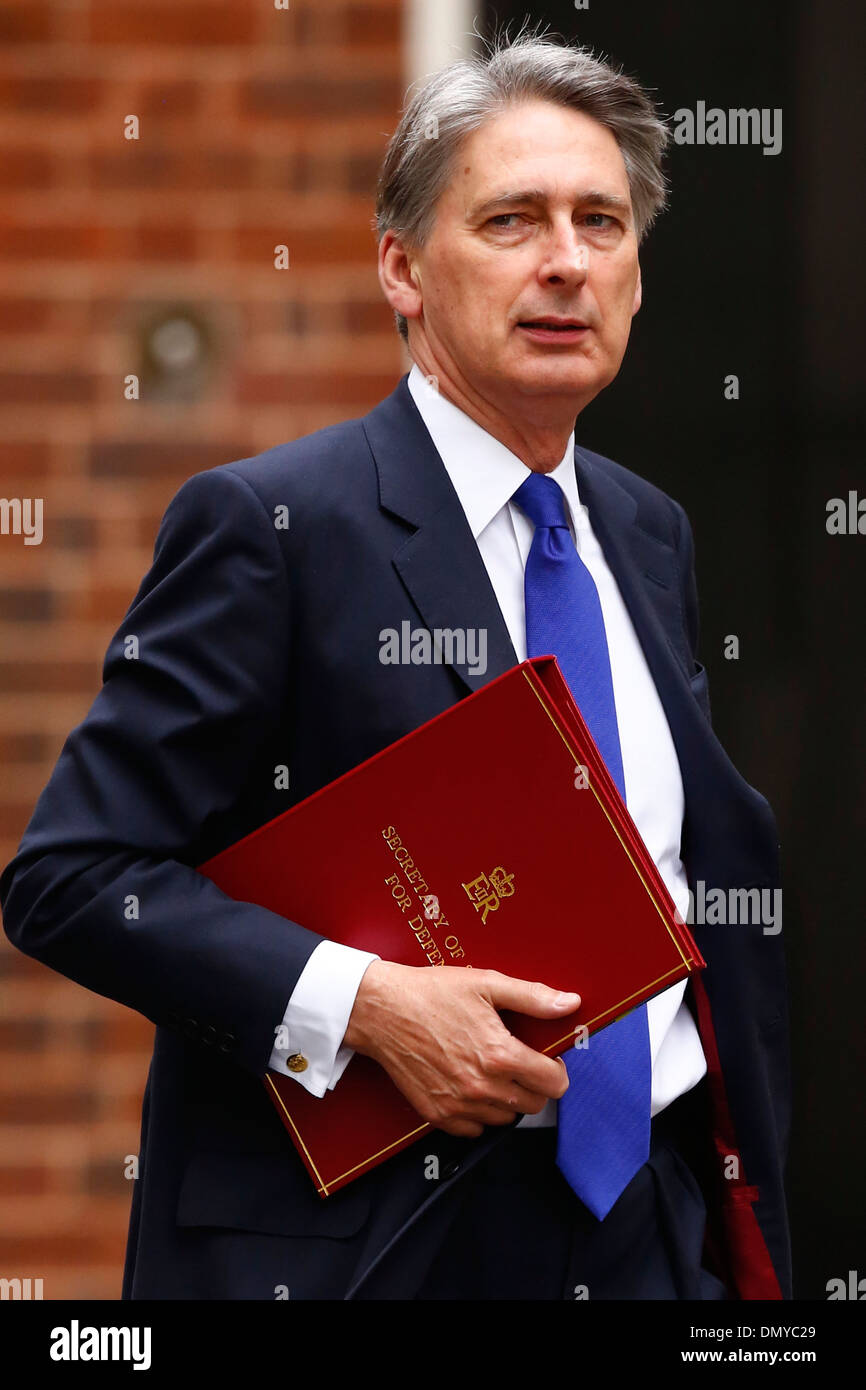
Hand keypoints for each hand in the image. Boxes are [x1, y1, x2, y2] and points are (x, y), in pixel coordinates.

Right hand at [343, 961, 578, 1137]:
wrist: (381, 1010)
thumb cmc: (431, 993)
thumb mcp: (486, 984)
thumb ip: (532, 997)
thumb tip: (569, 1004)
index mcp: (499, 1055)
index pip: (554, 1084)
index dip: (556, 1069)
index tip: (545, 1058)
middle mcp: (482, 1086)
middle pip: (534, 1104)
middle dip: (534, 1084)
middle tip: (518, 1061)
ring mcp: (458, 1105)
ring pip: (506, 1118)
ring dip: (508, 1099)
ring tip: (491, 1070)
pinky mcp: (437, 1114)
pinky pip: (475, 1128)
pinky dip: (479, 1112)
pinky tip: (470, 1085)